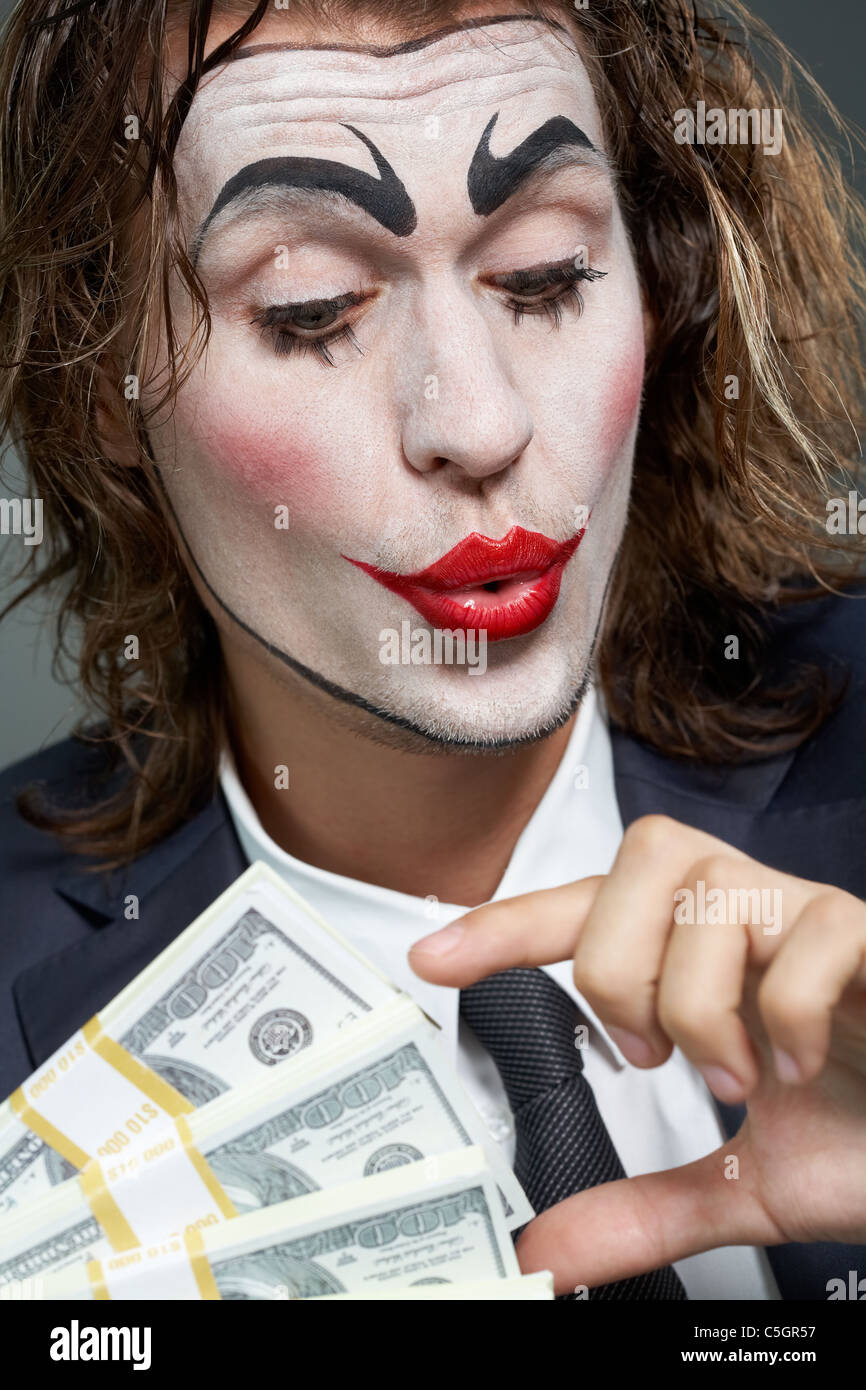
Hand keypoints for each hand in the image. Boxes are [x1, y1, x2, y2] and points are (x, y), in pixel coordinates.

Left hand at [409, 815, 865, 1293]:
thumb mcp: (742, 1185)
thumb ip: (646, 1207)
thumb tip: (550, 1248)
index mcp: (713, 956)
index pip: (591, 910)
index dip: (507, 927)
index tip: (431, 957)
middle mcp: (757, 916)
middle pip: (642, 862)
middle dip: (618, 966)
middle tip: (648, 1052)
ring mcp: (818, 918)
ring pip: (710, 894)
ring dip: (698, 1003)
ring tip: (735, 1074)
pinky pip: (812, 933)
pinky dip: (788, 1010)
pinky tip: (799, 1062)